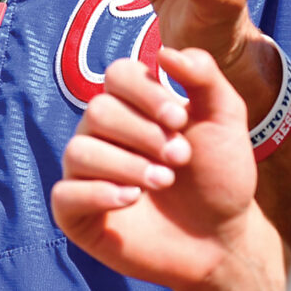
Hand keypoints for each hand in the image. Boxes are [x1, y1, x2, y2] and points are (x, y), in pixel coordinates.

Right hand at [51, 49, 284, 290]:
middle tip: (180, 158)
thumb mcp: (225, 119)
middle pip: (97, 112)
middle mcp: (102, 133)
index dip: (146, 93)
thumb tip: (165, 52)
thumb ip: (203, 76)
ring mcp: (86, 173)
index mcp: (132, 105)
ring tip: (164, 182)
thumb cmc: (220, 176)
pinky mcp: (77, 213)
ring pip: (79, 152)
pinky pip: (65, 193)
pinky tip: (133, 199)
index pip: (116, 75)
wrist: (222, 238)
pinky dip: (99, 193)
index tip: (180, 119)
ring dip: (127, 165)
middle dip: (143, 135)